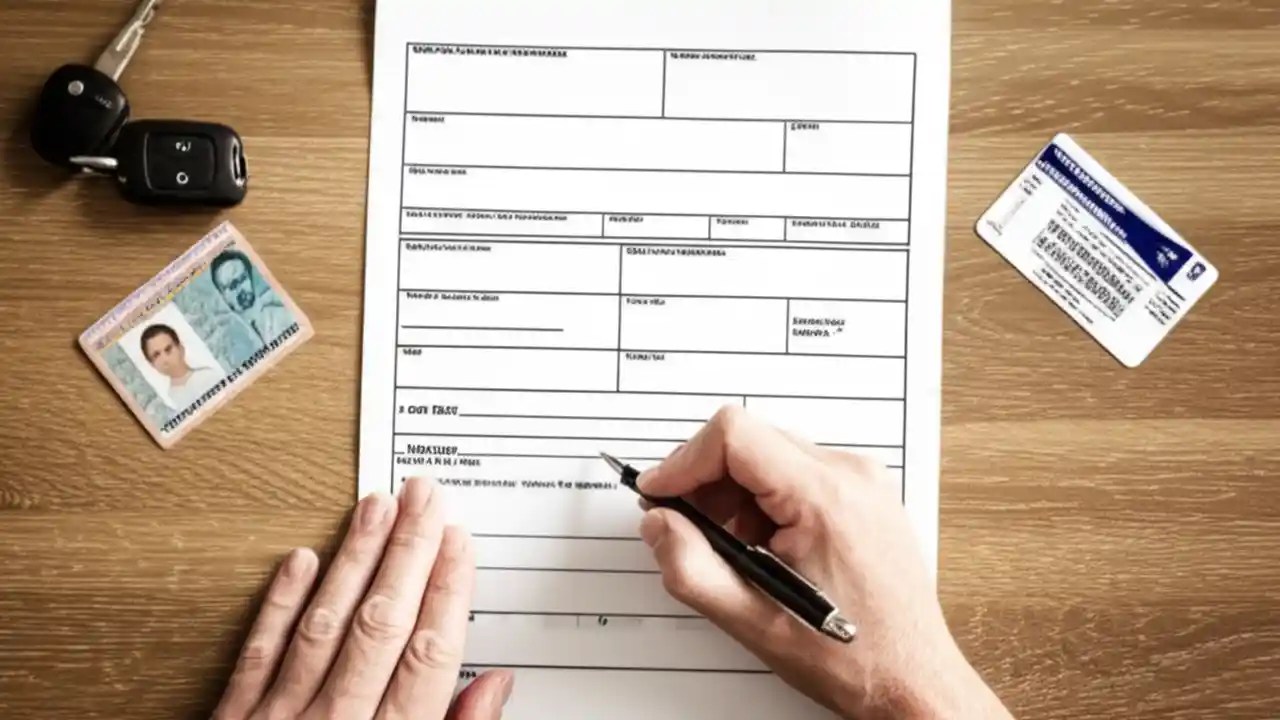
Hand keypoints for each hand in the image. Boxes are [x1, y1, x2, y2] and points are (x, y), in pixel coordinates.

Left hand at [213, 477, 512, 719]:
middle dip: (408, 551)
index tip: (459, 542)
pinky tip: (301, 560)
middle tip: (425, 496)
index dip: (448, 589)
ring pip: (324, 624)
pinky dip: (280, 605)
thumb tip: (495, 688)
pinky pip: (259, 655)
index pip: (430, 654)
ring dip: (354, 560)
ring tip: (374, 506)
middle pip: (382, 624)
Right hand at [637, 406, 1010, 719]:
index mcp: (825, 497)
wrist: (912, 679)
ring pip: (770, 454)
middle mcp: (850, 476)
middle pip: (750, 440)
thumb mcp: (752, 621)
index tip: (659, 491)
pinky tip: (763, 546)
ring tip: (732, 547)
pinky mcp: (863, 494)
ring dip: (734, 493)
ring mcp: (862, 482)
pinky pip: (796, 472)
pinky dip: (764, 500)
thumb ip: (690, 567)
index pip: (735, 434)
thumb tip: (658, 523)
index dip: (684, 460)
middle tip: (684, 524)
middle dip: (705, 479)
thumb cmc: (853, 656)